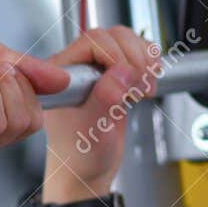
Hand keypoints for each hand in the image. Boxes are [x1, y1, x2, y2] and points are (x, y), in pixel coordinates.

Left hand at [42, 26, 160, 200]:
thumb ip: (106, 98)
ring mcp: (94, 71)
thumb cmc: (79, 156)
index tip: (128, 80)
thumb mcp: (93, 130)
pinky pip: (133, 52)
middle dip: (134, 58)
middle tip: (142, 85)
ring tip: (145, 86)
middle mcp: (75, 69)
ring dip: (144, 58)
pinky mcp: (111, 76)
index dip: (116, 55)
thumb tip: (122, 72)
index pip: (91, 42)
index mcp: (58, 76)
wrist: (87, 170)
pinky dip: (148, 61)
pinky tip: (148, 81)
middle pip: (111, 36)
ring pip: (125, 40)